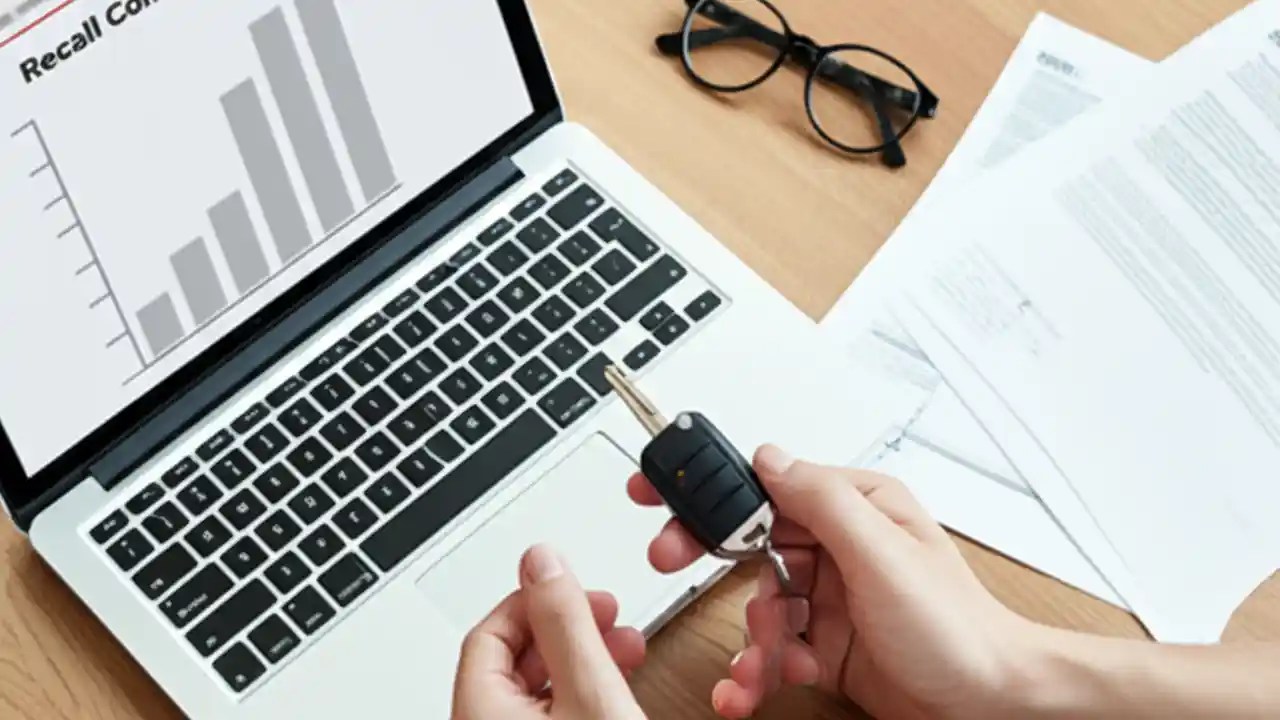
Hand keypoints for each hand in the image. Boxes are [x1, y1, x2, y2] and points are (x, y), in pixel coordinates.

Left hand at [452, 544, 647, 719]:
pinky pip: (549, 715)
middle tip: (607, 618)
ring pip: (535, 688)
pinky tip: (616, 691)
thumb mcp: (590, 692)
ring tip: (625, 651)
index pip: (489, 630)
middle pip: (512, 658)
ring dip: (581, 659)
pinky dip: (580, 695)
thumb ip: (564, 624)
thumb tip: (542, 562)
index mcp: (478, 709)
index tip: (576, 589)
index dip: (536, 601)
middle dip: (567, 629)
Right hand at [629, 445, 1039, 719]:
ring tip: (756, 666)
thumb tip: (769, 458)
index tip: (661, 490)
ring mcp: (830, 596)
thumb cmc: (958, 628)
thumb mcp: (882, 554)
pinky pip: (773, 648)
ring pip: (756, 604)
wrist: (992, 704)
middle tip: (668, 560)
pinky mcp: (827, 642)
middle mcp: (839, 546)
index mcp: (854, 506)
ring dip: (748, 638)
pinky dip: (762, 669)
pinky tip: (764, 685)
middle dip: (706, 558)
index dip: (709, 487)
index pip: (766, 485)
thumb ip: (822, 500)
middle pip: (747, 542)